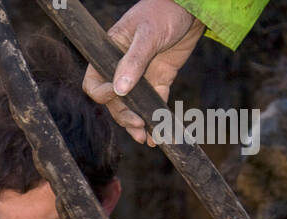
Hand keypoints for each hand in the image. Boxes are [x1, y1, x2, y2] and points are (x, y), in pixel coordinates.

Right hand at [82, 0, 204, 144]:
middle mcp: (122, 69)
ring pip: (132, 108)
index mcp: (109, 55)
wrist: (191, 8)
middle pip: (114, 102)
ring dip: (137, 124)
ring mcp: (141, 77)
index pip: (94, 83)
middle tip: (137, 124)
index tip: (119, 94)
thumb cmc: (164, 12)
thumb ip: (133, 61)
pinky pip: (153, 105)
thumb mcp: (147, 34)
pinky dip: (155, 119)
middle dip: (124, 116)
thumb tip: (119, 90)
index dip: (103, 94)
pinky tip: (158, 134)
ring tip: (146, 137)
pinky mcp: (159, 82)